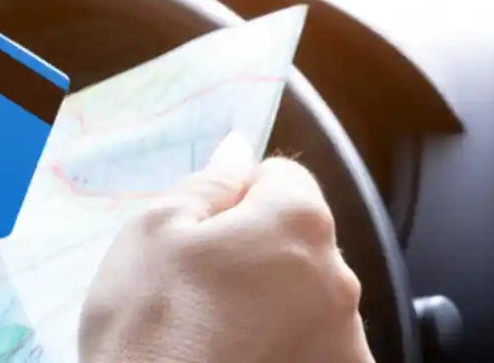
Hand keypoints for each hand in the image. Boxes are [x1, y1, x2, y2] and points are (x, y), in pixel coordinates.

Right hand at [78, 132, 372, 362]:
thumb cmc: (148, 335)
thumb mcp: (152, 233)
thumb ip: (208, 183)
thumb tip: (238, 151)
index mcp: (297, 223)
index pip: (279, 177)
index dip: (232, 198)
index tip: (199, 233)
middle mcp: (339, 280)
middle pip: (295, 241)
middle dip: (251, 254)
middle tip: (193, 290)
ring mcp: (344, 343)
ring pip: (302, 299)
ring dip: (267, 308)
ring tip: (210, 337)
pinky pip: (309, 348)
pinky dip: (279, 351)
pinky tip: (234, 361)